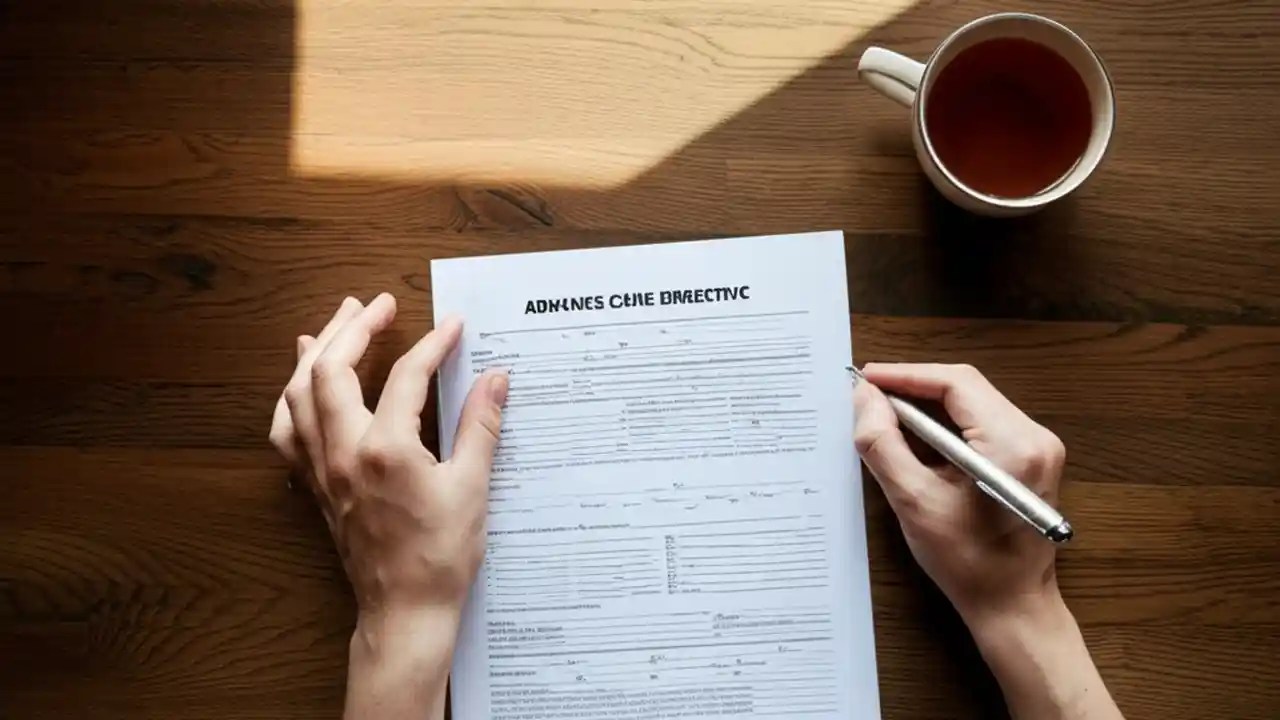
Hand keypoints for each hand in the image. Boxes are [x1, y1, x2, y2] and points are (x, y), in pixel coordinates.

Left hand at [269, 294, 507, 719]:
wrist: (405, 611)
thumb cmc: (440, 557)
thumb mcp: (472, 487)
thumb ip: (481, 425)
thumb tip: (495, 378)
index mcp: (385, 451)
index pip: (405, 377)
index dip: (431, 345)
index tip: (452, 326)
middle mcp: (343, 453)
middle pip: (331, 371)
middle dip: (354, 328)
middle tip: (379, 304)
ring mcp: (321, 470)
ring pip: (298, 395)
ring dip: (316, 354)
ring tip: (334, 324)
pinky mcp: (314, 486)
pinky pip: (287, 431)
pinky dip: (291, 398)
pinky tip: (301, 383)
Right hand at [853, 362, 1065, 625]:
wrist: (1012, 604)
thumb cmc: (968, 563)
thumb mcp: (913, 502)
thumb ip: (883, 444)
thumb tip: (864, 399)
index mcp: (1013, 446)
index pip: (955, 384)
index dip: (906, 376)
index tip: (867, 378)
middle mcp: (1035, 437)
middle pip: (966, 388)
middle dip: (915, 386)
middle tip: (870, 394)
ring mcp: (1039, 446)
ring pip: (974, 402)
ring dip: (929, 403)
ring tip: (887, 411)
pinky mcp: (1033, 457)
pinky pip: (984, 421)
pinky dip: (947, 422)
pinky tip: (917, 432)